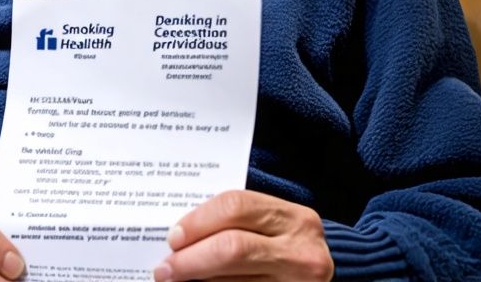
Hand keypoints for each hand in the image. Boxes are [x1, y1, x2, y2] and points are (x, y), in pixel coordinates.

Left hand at [154, 190, 332, 280]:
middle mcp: (302, 252)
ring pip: (233, 281)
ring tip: (177, 278)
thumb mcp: (270, 225)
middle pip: (232, 247)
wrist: (316, 274)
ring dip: (199, 281)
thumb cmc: (283, 244)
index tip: (173, 237)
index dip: (197, 221)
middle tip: (165, 268)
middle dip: (191, 259)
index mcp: (295, 219)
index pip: (235, 207)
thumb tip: (179, 236)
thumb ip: (234, 222)